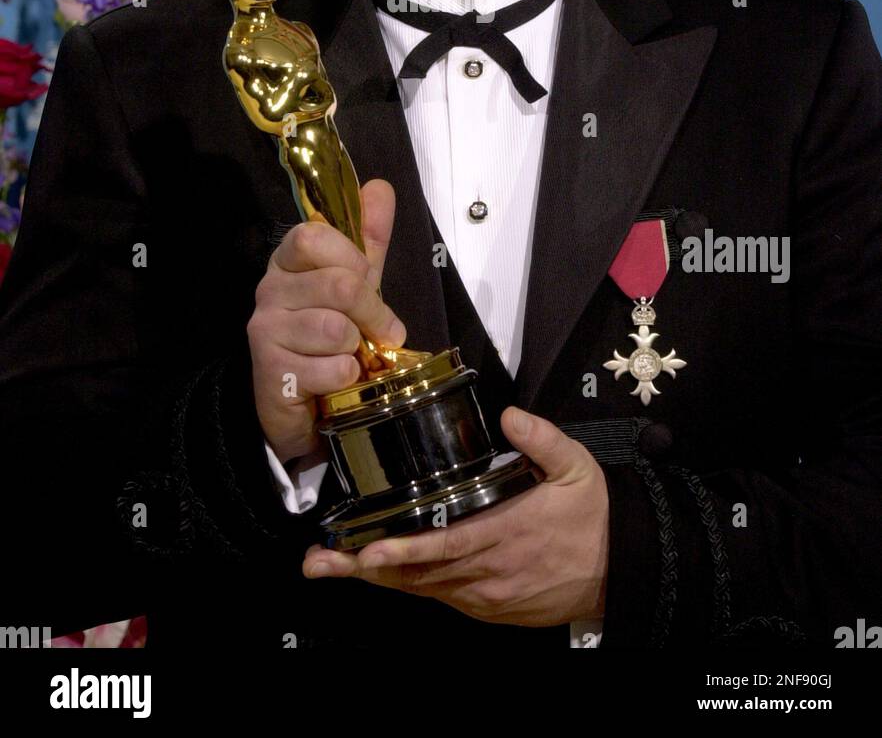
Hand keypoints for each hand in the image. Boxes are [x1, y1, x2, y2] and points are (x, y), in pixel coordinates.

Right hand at [247, 178, 405, 462]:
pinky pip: (331, 369)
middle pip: (337, 284)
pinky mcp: (271, 372)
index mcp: (287, 260)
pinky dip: (345, 376)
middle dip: (372, 310)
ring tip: (350, 354)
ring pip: (335, 329)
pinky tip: (334, 379)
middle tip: (382, 329)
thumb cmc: (329, 334)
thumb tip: (379, 187)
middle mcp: (269, 290)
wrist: (303, 400)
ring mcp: (265, 331)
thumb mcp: (355, 280)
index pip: (312, 237)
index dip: (350, 256)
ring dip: (356, 347)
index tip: (366, 278)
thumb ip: (368, 236)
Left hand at [303, 407, 609, 627]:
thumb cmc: (594, 516)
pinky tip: (381, 574)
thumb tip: (509, 415)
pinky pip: (441, 597)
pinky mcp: (490, 607)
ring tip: (335, 567)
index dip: (404, 551)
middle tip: (320, 563)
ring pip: (424, 589)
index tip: (366, 551)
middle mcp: (490, 570)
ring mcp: (487, 594)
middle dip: (366, 569)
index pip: (446, 545)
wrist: (620, 568)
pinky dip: (409, 585)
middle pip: (419, 574)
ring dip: (379, 579)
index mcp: (507, 533)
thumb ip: (541, 438)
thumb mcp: (576, 466)